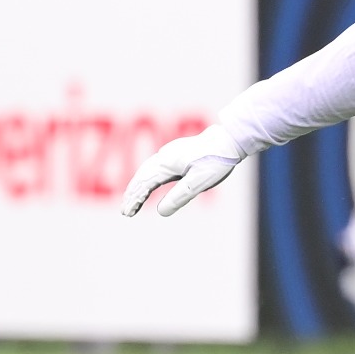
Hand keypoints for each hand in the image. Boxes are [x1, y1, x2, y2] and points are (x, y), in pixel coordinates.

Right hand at [120, 125, 244, 217]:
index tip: (127, 213)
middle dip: (132, 194)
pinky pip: (154, 166)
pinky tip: (148, 184)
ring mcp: (169, 153)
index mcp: (167, 163)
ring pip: (146, 170)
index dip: (134, 199)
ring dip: (137, 186)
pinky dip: (146, 177)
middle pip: (141, 176)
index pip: (144, 184)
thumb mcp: (200, 182)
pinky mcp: (175, 152)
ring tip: (133, 200)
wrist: (228, 140)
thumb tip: (161, 211)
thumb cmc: (216, 161)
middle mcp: (164, 156)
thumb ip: (180, 196)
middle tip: (126, 211)